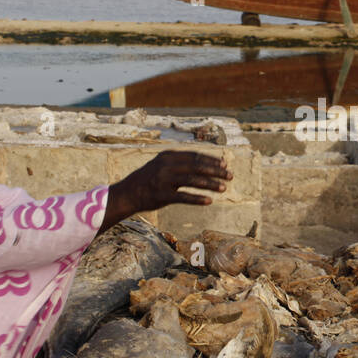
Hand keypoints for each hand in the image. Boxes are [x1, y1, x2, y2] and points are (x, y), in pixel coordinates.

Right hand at [99, 151, 231, 232]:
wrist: (127, 193)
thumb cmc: (150, 179)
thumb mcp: (162, 164)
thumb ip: (181, 163)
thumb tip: (206, 164)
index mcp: (168, 156)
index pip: (195, 156)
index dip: (212, 160)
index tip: (225, 165)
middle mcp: (166, 166)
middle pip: (197, 166)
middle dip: (216, 171)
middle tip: (230, 176)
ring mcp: (163, 180)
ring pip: (193, 181)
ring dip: (211, 184)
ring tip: (224, 188)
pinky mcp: (162, 195)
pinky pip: (183, 197)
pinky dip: (197, 199)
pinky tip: (209, 201)